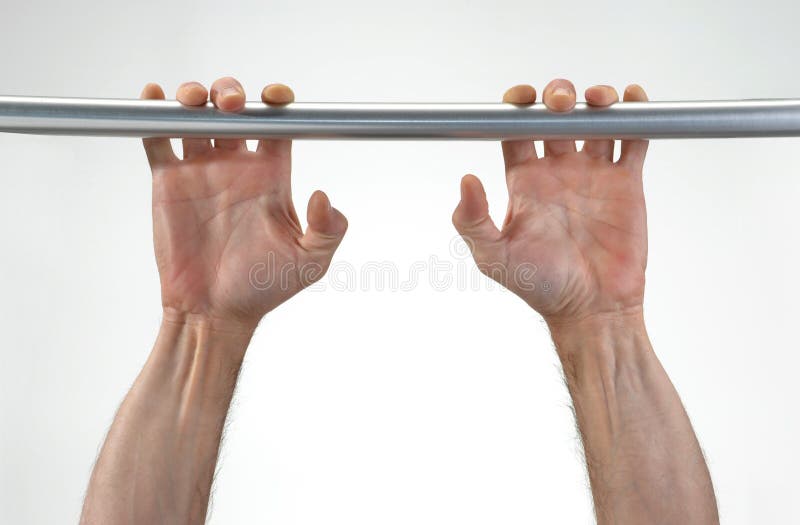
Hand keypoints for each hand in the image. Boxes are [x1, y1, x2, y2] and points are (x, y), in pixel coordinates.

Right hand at [141, 77, 346, 330]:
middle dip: (231, 92)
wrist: (214, 314)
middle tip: (230, 104)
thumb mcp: (311, 262)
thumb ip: (328, 229)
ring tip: (194, 102)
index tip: (275, 97)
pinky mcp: (167, 181)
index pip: (276, 124)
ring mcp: (201, 170)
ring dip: (194, 96)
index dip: (277, 102)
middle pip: (234, 109)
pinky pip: (158, 138)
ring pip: (196, 115)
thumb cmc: (263, 289)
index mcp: (272, 176)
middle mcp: (237, 166)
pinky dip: (153, 112)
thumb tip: (324, 195)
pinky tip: (153, 96)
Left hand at [452, 79, 648, 325]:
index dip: (517, 106)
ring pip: (595, 121)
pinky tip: (632, 100)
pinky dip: (635, 115)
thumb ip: (473, 221)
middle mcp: (557, 172)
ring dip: (596, 100)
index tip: (522, 97)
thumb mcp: (494, 257)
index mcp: (524, 182)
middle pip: (556, 116)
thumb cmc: (541, 287)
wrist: (593, 309)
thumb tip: (465, 179)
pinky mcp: (627, 182)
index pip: (516, 130)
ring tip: (598, 102)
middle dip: (558, 96)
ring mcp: (594, 174)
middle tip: (562, 102)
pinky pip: (632, 139)